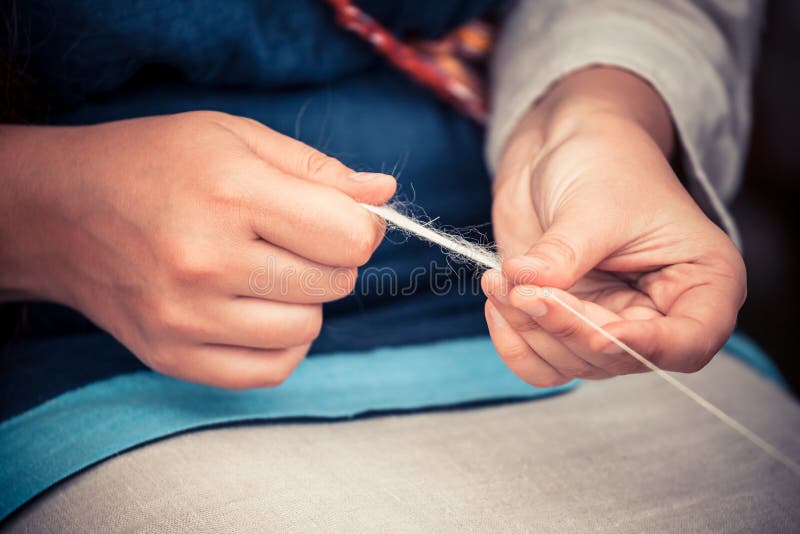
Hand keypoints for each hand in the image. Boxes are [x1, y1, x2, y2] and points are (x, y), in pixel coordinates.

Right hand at [0, 112, 394, 387]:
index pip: (348, 237)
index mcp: (230, 192)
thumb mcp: (235, 137)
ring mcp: (187, 317)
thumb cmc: (154, 164)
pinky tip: (262, 311)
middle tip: (296, 239)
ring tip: (269, 272)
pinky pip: (271, 370)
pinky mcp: (173, 355)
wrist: (60, 212)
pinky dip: (284, 344)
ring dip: (306, 301)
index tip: (344, 219)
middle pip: (334, 283)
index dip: (362, 227)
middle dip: (332, 259)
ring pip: (307, 329)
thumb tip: (385, 195)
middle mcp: (207, 260)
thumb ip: (318, 169)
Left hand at [482, 68, 745, 386]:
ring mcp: (609, 324)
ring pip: (573, 364)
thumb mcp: (591, 205)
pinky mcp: (566, 326)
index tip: (600, 336)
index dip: (645, 347)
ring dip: (529, 329)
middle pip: (617, 357)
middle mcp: (659, 314)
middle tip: (522, 285)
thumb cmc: (604, 164)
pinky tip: (497, 302)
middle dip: (563, 326)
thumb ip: (564, 254)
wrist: (565, 150)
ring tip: (501, 279)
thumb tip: (527, 284)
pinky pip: (541, 365)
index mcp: (701, 281)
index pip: (691, 342)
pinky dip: (514, 344)